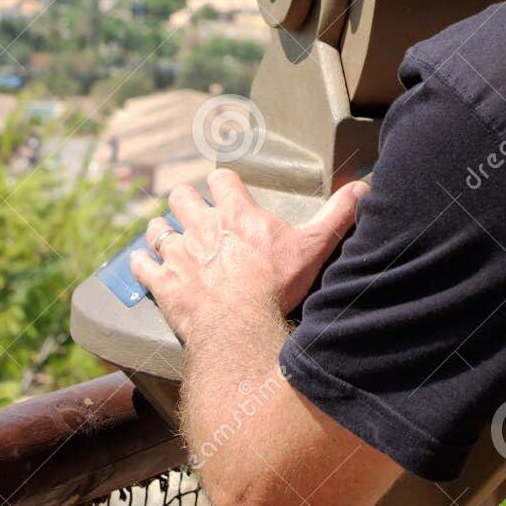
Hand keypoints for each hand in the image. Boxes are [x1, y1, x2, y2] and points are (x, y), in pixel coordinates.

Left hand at [129, 168, 368, 342]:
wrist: (241, 325)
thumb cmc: (277, 285)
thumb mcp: (314, 246)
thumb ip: (338, 215)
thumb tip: (364, 189)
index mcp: (236, 213)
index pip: (222, 180)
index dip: (222, 183)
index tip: (224, 186)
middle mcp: (202, 226)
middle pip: (182, 196)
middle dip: (185, 200)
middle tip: (191, 208)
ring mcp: (178, 254)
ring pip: (158, 228)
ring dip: (161, 230)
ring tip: (165, 233)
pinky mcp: (163, 283)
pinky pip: (141, 266)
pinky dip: (140, 264)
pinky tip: (142, 265)